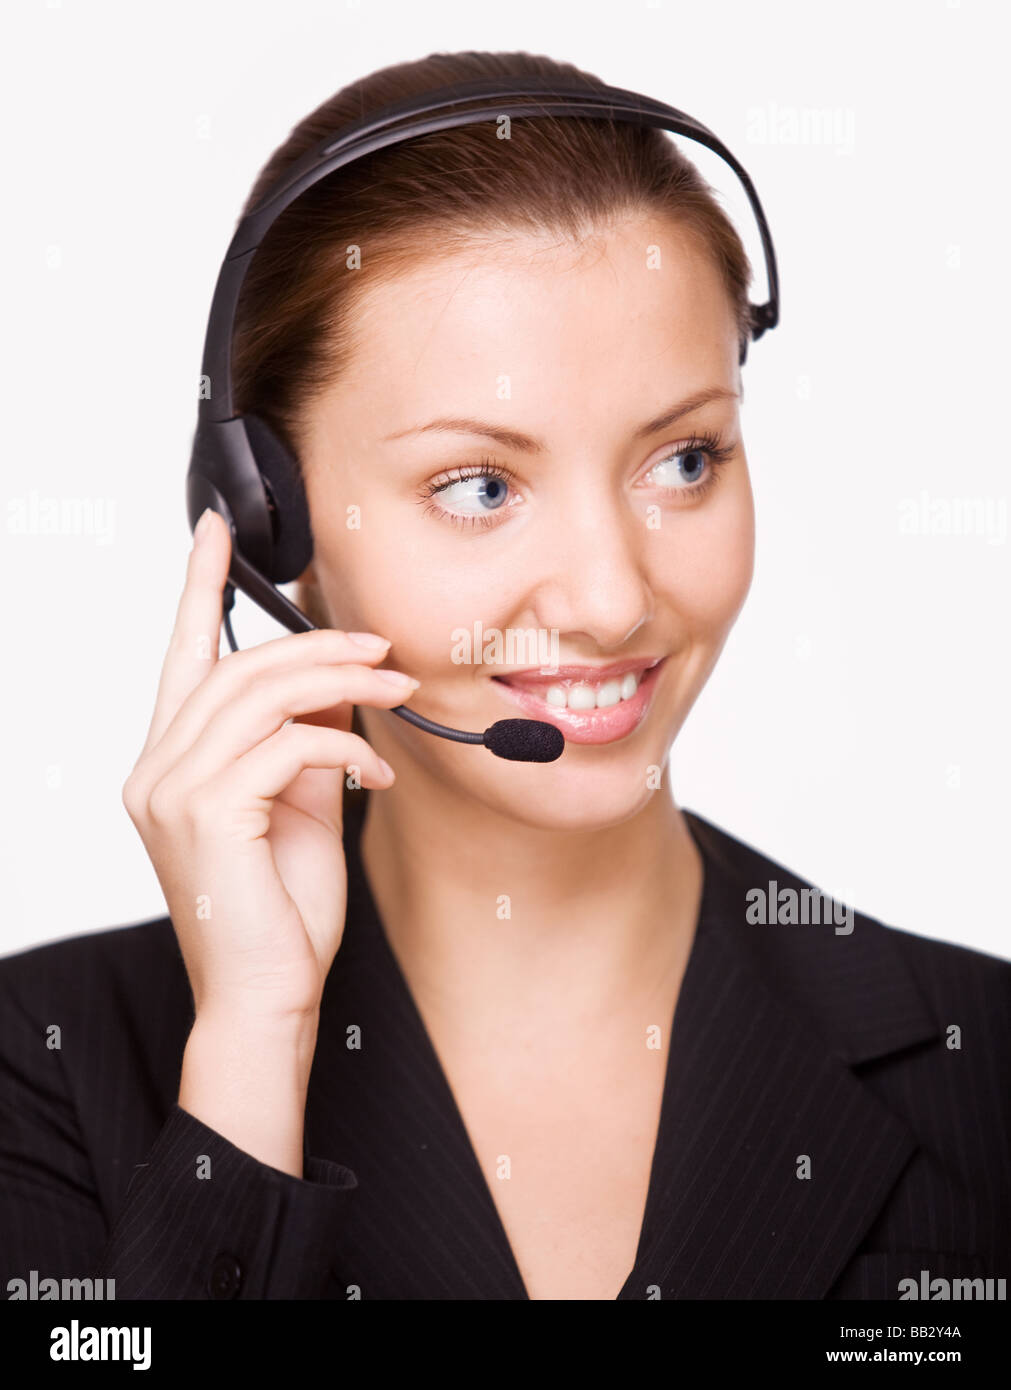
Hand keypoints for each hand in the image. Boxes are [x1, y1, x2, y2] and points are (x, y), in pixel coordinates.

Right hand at [121, 508, 417, 1024]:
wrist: (268, 997)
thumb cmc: (281, 911)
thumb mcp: (301, 807)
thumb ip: (307, 741)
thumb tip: (341, 685)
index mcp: (171, 763)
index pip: (182, 656)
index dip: (198, 587)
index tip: (217, 531)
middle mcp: (157, 769)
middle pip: (239, 669)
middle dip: (320, 647)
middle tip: (384, 649)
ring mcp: (172, 790)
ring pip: (263, 696)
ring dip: (343, 684)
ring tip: (397, 693)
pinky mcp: (207, 813)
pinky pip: (287, 746)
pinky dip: (344, 748)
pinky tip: (377, 774)